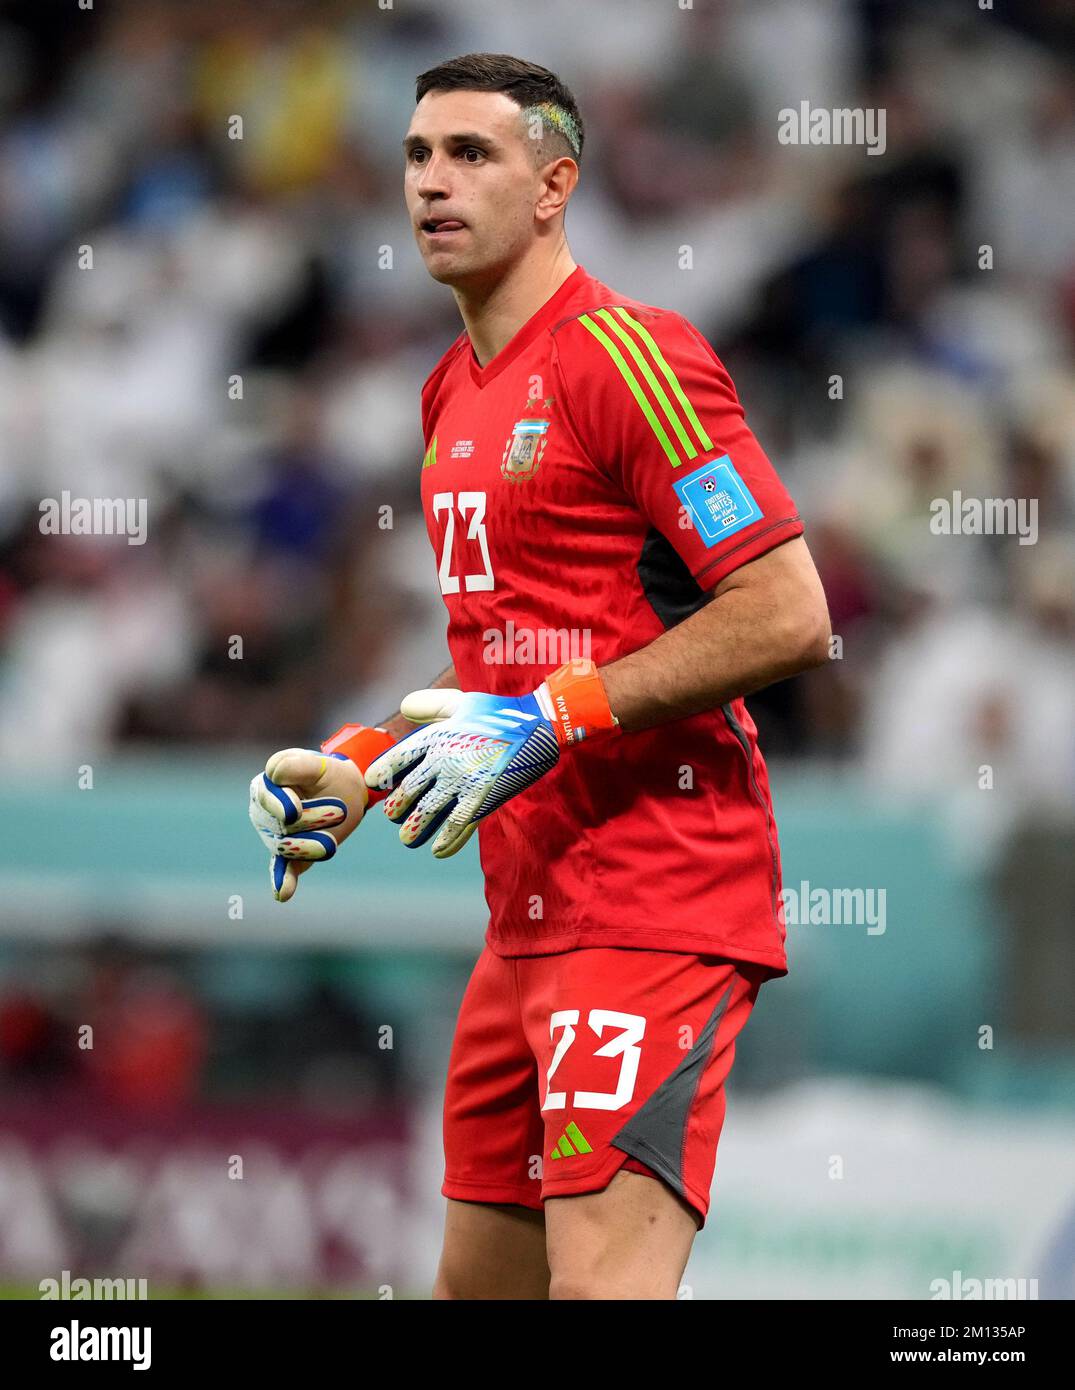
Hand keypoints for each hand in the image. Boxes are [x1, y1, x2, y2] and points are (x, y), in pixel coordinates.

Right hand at [249, 748, 368, 901]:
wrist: (347, 792)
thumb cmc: (328, 775)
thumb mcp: (317, 763)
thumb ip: (296, 765)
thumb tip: (273, 774)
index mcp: (265, 786)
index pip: (266, 800)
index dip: (282, 806)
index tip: (295, 809)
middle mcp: (263, 814)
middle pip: (281, 826)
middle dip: (313, 821)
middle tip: (339, 811)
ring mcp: (275, 837)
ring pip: (289, 848)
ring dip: (315, 843)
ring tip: (332, 837)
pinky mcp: (291, 856)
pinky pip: (283, 870)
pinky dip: (283, 881)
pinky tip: (283, 893)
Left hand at [364, 659, 619, 859]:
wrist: (538, 726)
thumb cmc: (498, 713)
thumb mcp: (460, 702)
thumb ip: (429, 705)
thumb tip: (404, 709)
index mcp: (436, 737)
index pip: (397, 760)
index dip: (383, 773)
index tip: (376, 783)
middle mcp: (444, 761)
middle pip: (409, 791)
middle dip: (397, 807)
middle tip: (393, 815)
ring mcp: (463, 782)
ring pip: (427, 812)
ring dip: (414, 829)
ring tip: (408, 839)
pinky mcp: (482, 799)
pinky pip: (457, 826)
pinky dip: (446, 841)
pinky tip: (438, 850)